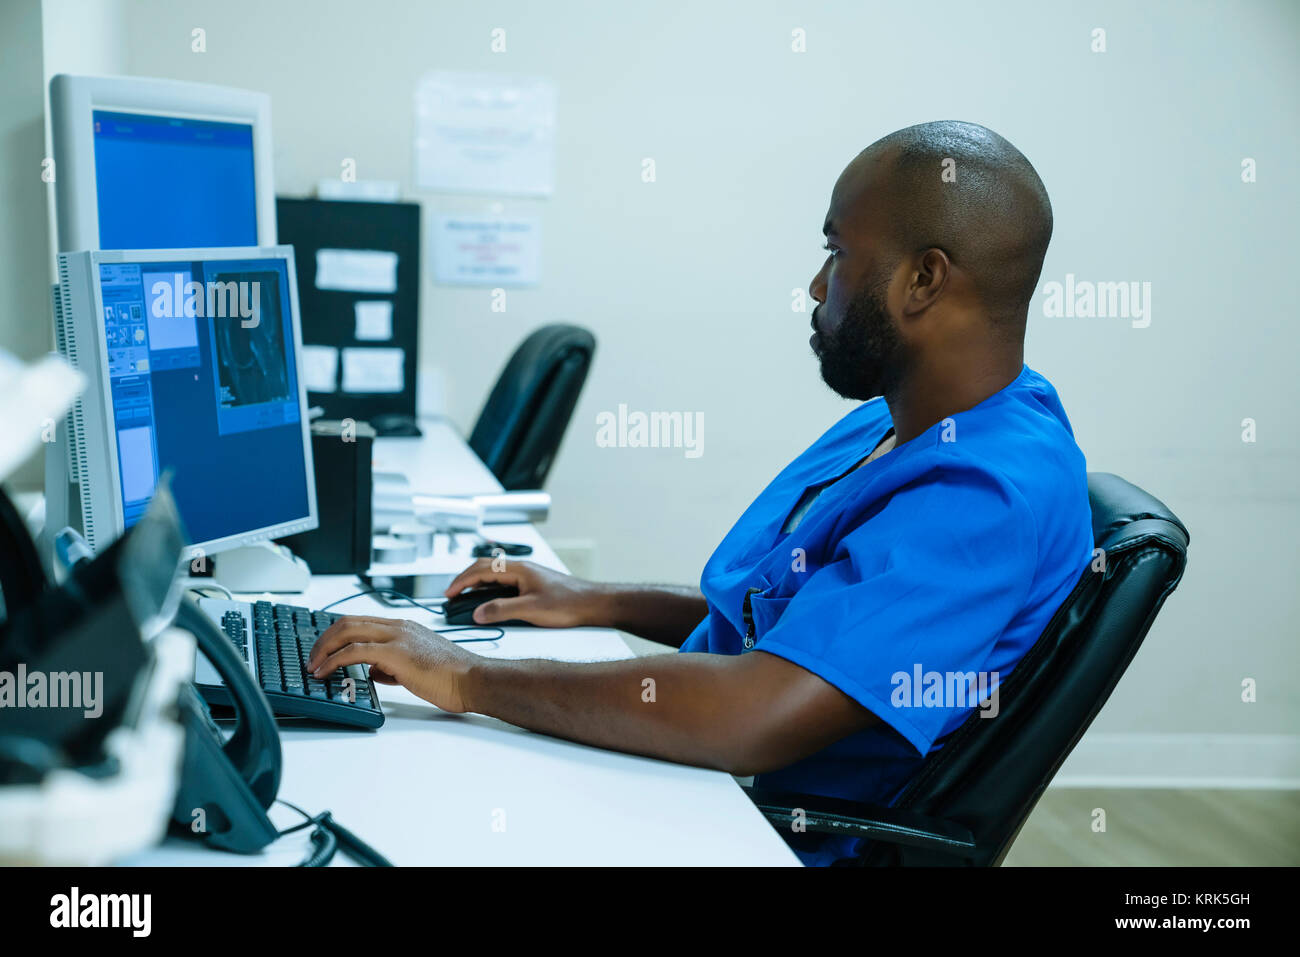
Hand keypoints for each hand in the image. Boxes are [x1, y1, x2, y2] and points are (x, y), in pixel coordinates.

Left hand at [307, 616, 477, 712]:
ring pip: (347, 630)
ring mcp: (397, 636)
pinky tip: (326, 672)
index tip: (323, 651)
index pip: (360, 622)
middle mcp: (399, 627)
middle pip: (348, 621)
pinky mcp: (396, 652)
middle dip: (323, 640)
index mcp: (404, 628)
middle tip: (312, 659)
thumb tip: (373, 671)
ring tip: (313, 666)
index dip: (336, 635)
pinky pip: (355, 650)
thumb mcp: (415, 668)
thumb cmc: (452, 677)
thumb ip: (392, 665)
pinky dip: (334, 660)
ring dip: (323, 649)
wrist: (473, 680)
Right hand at [444, 559, 608, 627]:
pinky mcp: (533, 584)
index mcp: (518, 569)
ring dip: (477, 584)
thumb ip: (501, 610)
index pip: (481, 570)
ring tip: (465, 598)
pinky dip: (490, 590)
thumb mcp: (531, 610)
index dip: (461, 581)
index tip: (448, 594)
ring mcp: (527, 575)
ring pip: (495, 575)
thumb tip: (476, 613)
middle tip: (451, 595)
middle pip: (485, 568)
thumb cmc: (569, 603)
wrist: (594, 603)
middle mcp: (521, 568)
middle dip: (465, 580)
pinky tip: (489, 601)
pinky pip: (504, 583)